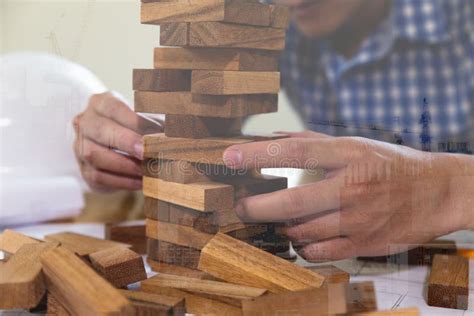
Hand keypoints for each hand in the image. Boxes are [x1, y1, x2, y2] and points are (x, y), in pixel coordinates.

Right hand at [73, 92, 161, 191]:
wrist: (117, 146)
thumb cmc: (139, 128)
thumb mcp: (150, 119)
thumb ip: (159, 123)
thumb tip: (174, 133)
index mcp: (101, 103)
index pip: (113, 107)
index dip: (133, 120)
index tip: (152, 133)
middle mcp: (85, 122)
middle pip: (100, 130)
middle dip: (126, 142)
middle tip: (147, 153)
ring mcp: (80, 146)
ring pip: (95, 155)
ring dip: (124, 165)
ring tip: (146, 170)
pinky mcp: (84, 169)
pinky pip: (98, 177)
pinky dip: (121, 181)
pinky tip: (140, 181)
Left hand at [223, 131, 473, 260]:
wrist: (435, 192)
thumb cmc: (390, 163)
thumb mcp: (355, 143)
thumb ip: (313, 140)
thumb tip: (272, 139)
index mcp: (348, 155)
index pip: (295, 151)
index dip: (257, 154)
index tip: (229, 156)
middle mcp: (351, 187)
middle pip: (290, 201)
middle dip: (255, 206)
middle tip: (242, 206)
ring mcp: (358, 220)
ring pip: (300, 231)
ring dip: (281, 227)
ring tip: (280, 219)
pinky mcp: (363, 244)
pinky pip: (316, 253)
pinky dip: (300, 246)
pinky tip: (301, 237)